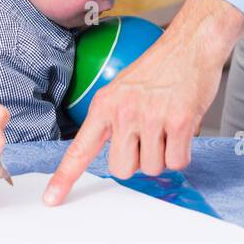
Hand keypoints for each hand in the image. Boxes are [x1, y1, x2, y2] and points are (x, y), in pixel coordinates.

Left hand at [43, 0, 243, 205]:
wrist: (191, 43)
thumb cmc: (161, 66)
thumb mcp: (124, 88)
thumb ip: (115, 120)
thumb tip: (117, 155)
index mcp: (105, 105)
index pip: (80, 149)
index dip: (65, 177)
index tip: (52, 199)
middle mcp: (124, 112)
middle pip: (121, 169)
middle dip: (137, 161)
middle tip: (149, 137)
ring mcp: (150, 117)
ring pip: (151, 168)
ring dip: (162, 155)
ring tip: (167, 126)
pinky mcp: (178, 121)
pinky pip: (176, 161)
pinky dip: (182, 153)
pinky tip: (182, 128)